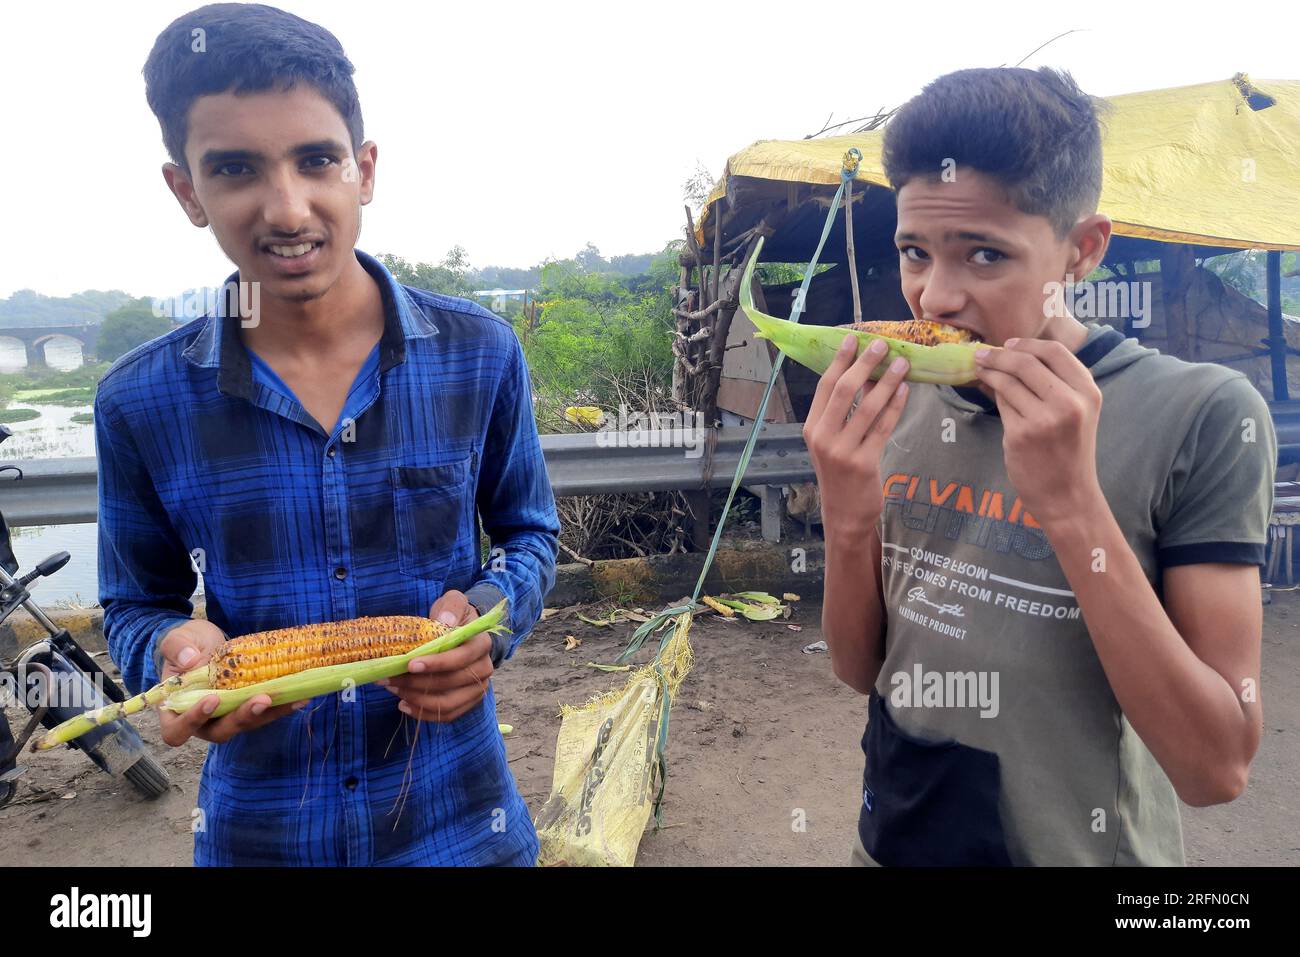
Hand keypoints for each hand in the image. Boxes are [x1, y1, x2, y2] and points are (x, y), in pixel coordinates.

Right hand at [156, 619, 307, 746]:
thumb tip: (189, 659)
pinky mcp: (247, 709)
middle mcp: (202, 721)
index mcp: (175, 710)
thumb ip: (177, 648)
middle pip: (219, 732)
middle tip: (262, 699)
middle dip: (242, 717)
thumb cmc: (187, 644)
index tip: (212, 699)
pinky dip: (282, 706)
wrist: (206, 642)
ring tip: (289, 697)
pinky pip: (265, 713)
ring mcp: (227, 717)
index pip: (177, 730)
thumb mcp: (177, 639)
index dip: (193, 720)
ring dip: (268, 714)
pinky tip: (301, 696)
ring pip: (247, 724)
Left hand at [376, 590, 490, 721]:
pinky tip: (403, 704)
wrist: (462, 632)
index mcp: (481, 644)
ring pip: (447, 703)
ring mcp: (477, 688)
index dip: (436, 663)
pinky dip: (423, 713)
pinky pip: (447, 715)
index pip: (460, 658)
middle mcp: (484, 668)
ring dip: (416, 698)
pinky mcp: (468, 702)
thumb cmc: (453, 617)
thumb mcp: (453, 602)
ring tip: (393, 689)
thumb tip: (445, 620)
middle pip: (450, 683)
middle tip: (388, 677)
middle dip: (416, 682)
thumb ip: (450, 607)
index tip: (410, 664)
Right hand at [803, 334, 911, 538]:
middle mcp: (822, 437)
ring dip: (886, 382)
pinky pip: (882, 427)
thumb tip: (867, 374)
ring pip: (867, 407)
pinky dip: (895, 406)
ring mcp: (842, 451)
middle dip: (864, 364)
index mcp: (811, 428)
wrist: (845, 513)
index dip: (839, 360)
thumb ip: (845, 412)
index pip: (825, 387)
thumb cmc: (841, 474)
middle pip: (844, 391)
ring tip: (902, 364)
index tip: (852, 338)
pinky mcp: (864, 463)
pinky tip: (905, 391)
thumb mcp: (834, 441)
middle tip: (882, 344)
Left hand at [973, 337, 1103, 524]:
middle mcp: (1070, 402)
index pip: (1055, 351)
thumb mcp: (1077, 412)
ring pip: (1009, 381)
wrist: (1066, 495)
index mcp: (1088, 392)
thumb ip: (1057, 383)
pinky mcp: (1021, 434)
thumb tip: (1015, 353)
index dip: (1027, 344)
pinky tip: (986, 390)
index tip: (1008, 343)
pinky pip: (1001, 403)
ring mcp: (1045, 418)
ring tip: (978, 367)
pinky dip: (992, 393)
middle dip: (999, 354)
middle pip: (1027, 362)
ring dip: (989, 370)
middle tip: (981, 353)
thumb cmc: (1068, 452)